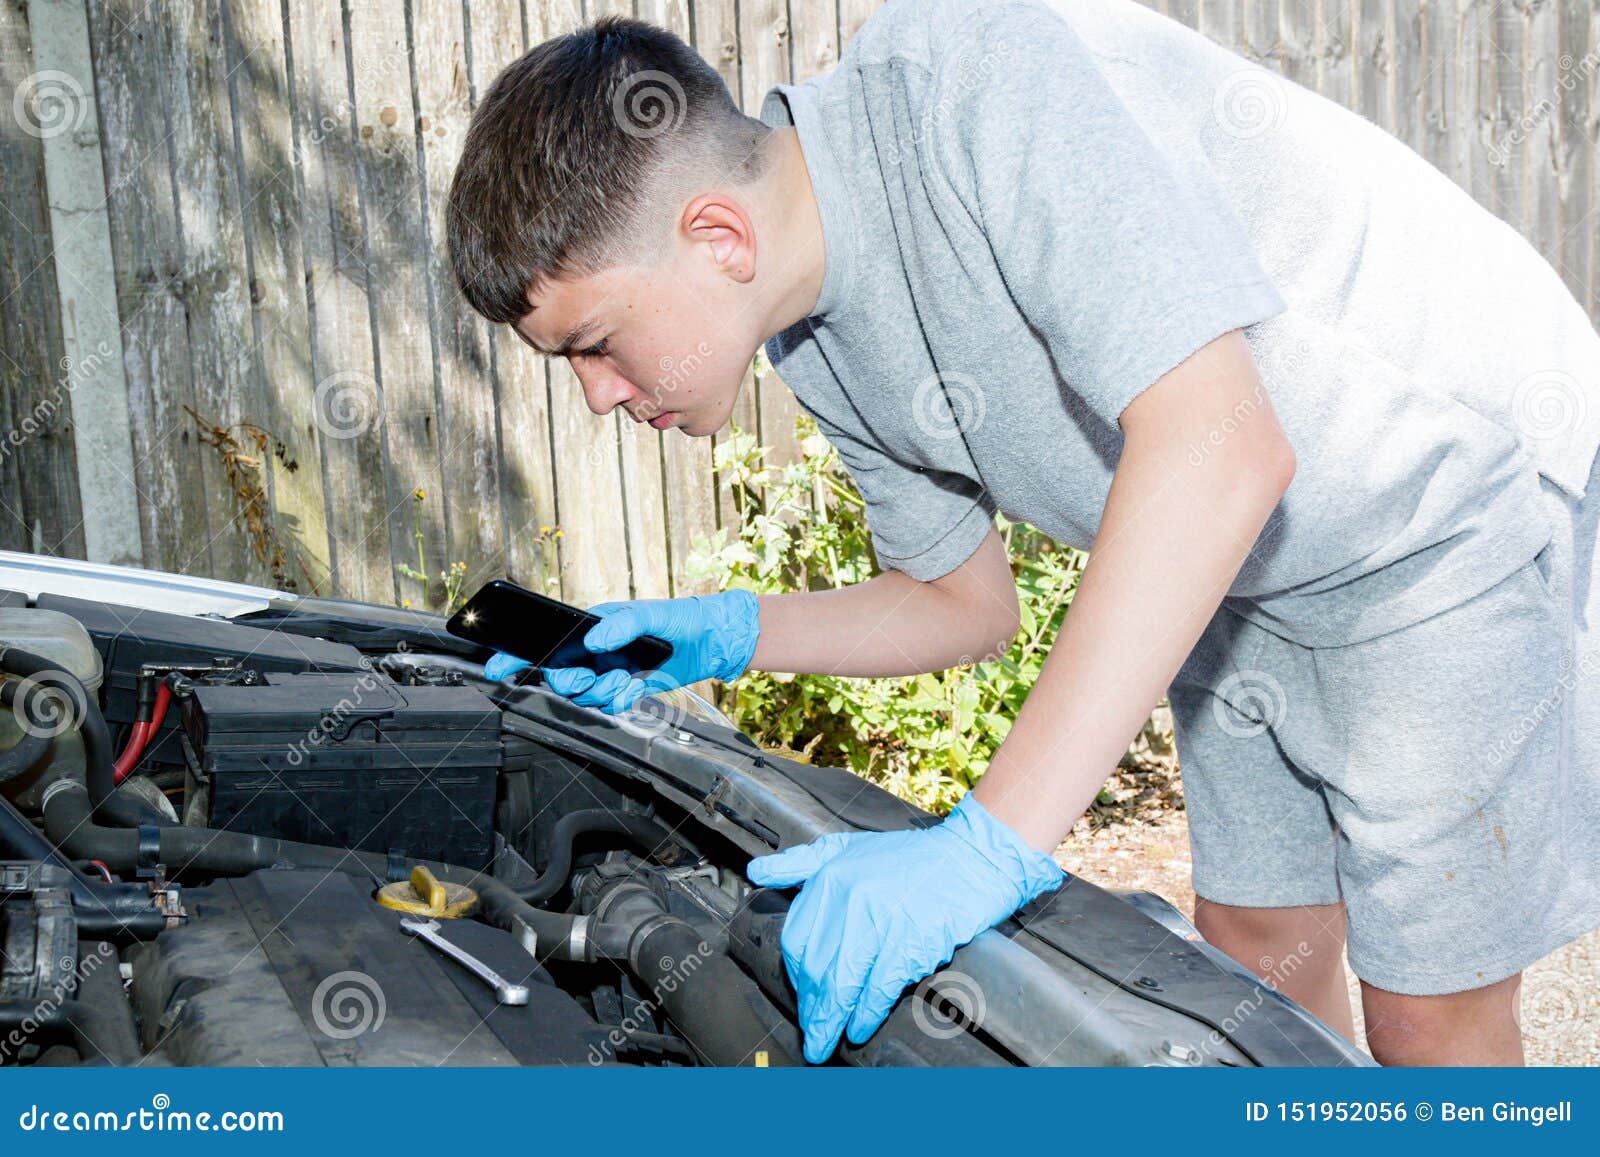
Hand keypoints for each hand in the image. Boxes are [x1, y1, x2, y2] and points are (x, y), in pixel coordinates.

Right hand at [482, 590, 759, 714]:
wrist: (711, 641)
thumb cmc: (679, 618)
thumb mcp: (651, 614)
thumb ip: (622, 624)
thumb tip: (593, 641)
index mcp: (589, 627)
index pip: (547, 642)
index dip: (518, 656)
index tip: (499, 668)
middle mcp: (594, 651)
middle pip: (559, 676)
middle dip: (571, 682)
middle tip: (593, 678)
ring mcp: (607, 670)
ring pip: (583, 696)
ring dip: (601, 693)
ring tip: (626, 679)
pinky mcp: (625, 687)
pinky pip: (607, 706)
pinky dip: (619, 701)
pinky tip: (637, 686)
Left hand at [745, 793, 1064, 1062]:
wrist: (971, 859)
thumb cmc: (910, 858)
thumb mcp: (845, 847)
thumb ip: (798, 862)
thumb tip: (755, 873)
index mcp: (830, 878)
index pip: (797, 941)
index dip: (796, 977)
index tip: (801, 996)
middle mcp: (850, 900)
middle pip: (817, 969)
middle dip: (812, 1008)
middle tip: (810, 1032)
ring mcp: (881, 922)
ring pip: (843, 985)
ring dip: (830, 1022)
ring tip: (825, 1044)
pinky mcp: (911, 943)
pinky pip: (878, 990)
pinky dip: (866, 1015)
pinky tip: (859, 1029)